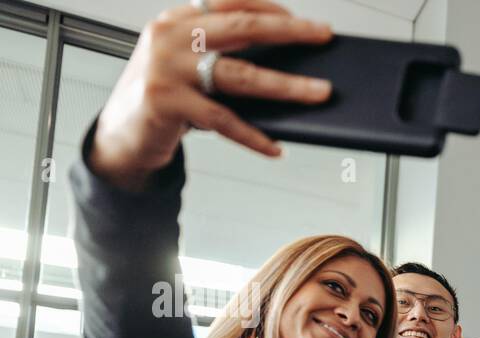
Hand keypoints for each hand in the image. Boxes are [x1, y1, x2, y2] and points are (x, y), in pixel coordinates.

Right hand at [90, 0, 332, 188]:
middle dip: (291, 31)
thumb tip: (288, 65)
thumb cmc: (165, 97)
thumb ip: (221, 54)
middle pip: (243, 28)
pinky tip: (275, 147)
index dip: (270, 7)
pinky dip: (254, 136)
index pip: (230, 1)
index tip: (305, 21)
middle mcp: (170, 36)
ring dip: (288, 85)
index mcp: (177, 19)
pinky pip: (223, 120)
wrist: (121, 133)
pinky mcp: (166, 103)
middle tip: (324, 35)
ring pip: (242, 75)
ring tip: (319, 92)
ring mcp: (167, 69)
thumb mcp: (187, 65)